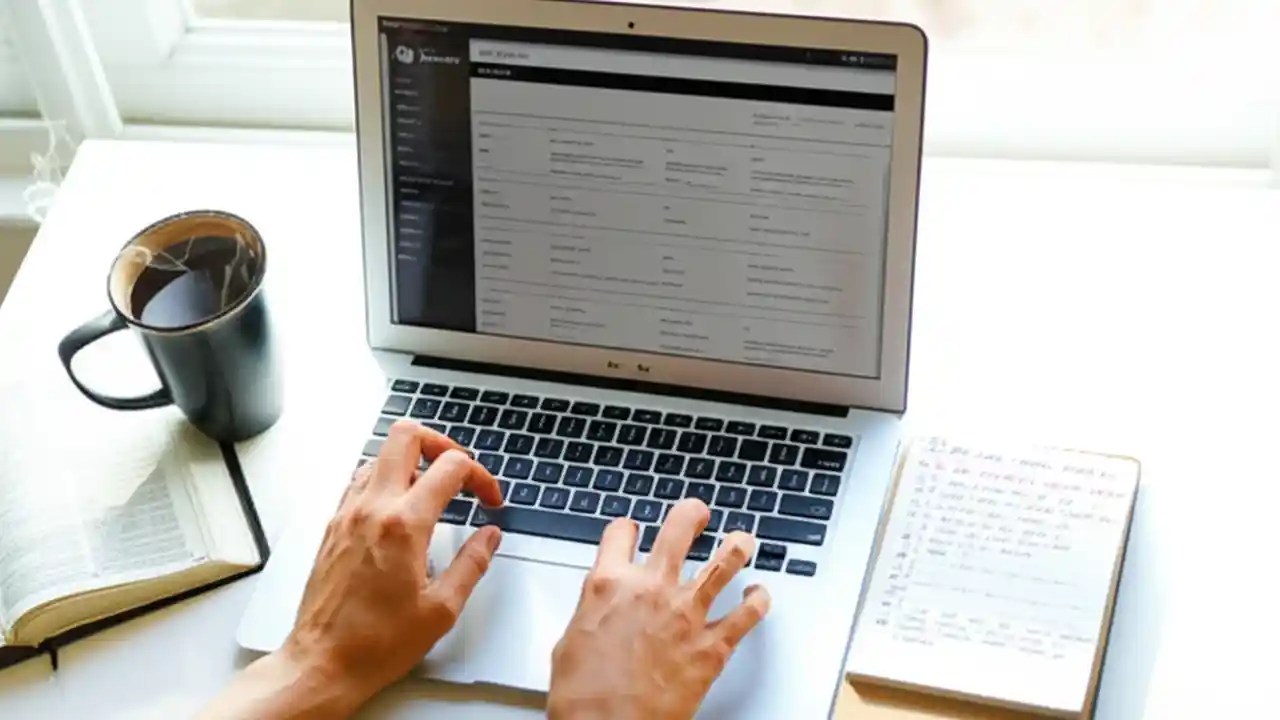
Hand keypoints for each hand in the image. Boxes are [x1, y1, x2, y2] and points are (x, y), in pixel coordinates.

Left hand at [199, 420, 502, 719]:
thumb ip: (472, 564)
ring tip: (432, 492)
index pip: (450, 468)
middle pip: (406, 436)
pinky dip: (385, 481)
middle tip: (458, 470)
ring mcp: (346, 514)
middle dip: (441, 444)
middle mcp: (371, 509)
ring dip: (411, 462)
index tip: (489, 500)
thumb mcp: (442, 608)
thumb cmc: (376, 643)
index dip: (481, 477)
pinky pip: (359, 482)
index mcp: (403, 525)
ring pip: (380, 455)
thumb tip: (489, 537)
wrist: (323, 663)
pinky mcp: (332, 527)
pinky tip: (399, 509)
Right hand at [548, 498, 771, 719]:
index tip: (633, 532)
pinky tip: (760, 595)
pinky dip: (758, 601)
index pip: (622, 533)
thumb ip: (594, 612)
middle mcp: (652, 589)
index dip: (628, 529)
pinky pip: (747, 615)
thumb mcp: (571, 639)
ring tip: (742, 541)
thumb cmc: (583, 695)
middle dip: (692, 515)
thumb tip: (602, 609)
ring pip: (725, 562)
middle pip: (680, 529)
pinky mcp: (712, 646)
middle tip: (698, 513)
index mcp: (610, 583)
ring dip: (737, 546)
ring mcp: (687, 614)